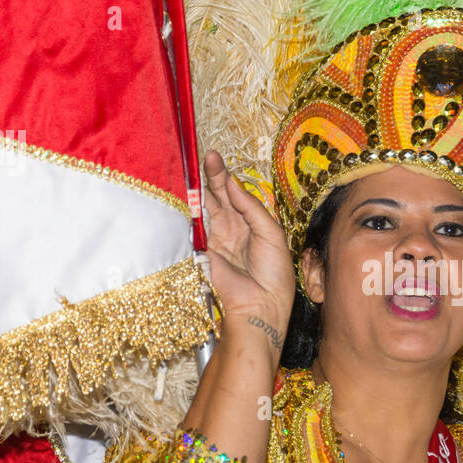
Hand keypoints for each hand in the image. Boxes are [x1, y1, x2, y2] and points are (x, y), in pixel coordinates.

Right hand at [200, 149, 294, 325]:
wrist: (260, 306)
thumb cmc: (274, 273)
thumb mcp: (272, 233)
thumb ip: (252, 207)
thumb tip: (232, 183)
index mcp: (252, 224)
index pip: (236, 194)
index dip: (227, 177)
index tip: (217, 157)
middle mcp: (232, 229)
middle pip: (218, 196)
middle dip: (212, 176)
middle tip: (207, 156)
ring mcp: (215, 238)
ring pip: (205, 207)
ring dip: (200, 188)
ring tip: (196, 165)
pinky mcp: (202, 250)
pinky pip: (195, 226)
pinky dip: (191, 209)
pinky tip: (188, 192)